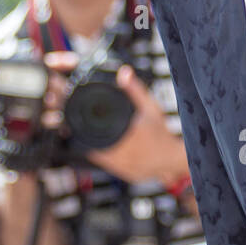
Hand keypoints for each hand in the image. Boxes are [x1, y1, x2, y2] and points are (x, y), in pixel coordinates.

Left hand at [42, 52, 188, 186]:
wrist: (171, 160)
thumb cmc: (161, 133)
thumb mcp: (150, 108)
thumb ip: (135, 90)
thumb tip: (123, 73)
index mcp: (126, 135)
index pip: (94, 131)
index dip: (80, 127)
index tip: (74, 119)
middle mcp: (122, 152)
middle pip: (91, 143)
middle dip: (82, 134)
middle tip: (77, 126)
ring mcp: (120, 164)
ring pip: (95, 155)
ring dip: (88, 145)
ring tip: (91, 136)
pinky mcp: (120, 172)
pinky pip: (103, 162)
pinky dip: (99, 154)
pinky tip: (104, 146)